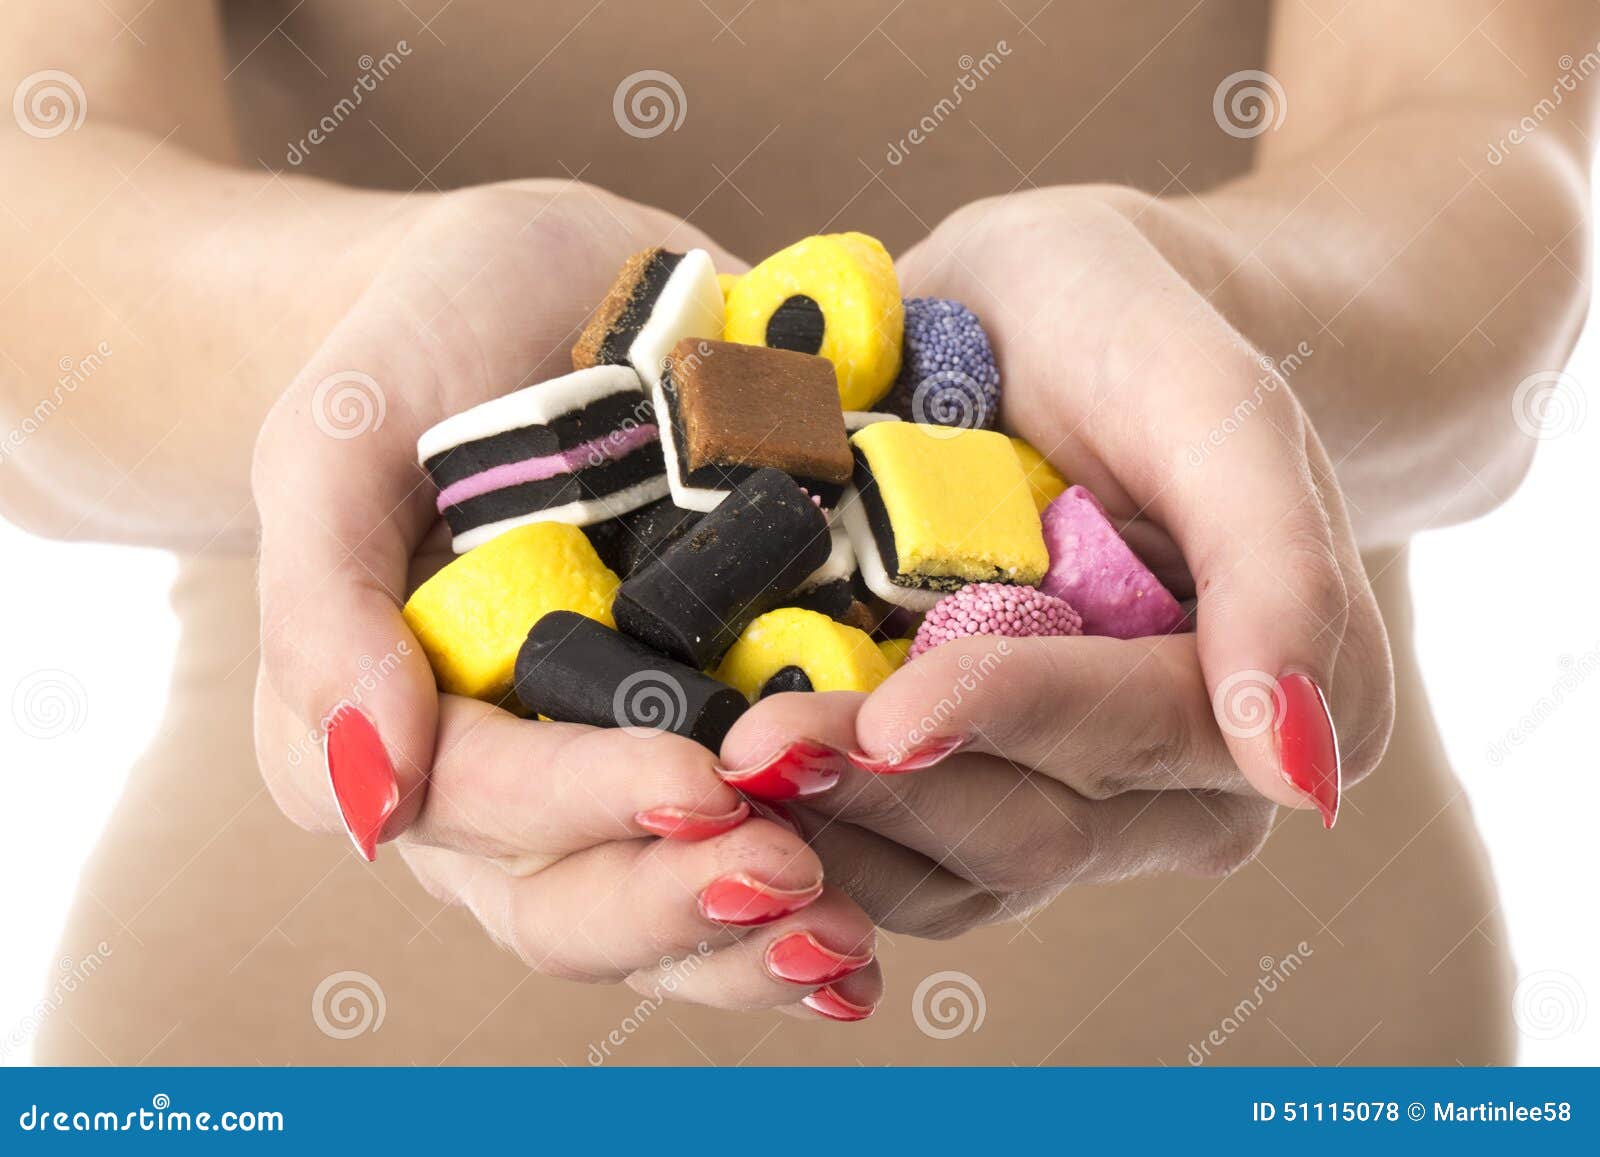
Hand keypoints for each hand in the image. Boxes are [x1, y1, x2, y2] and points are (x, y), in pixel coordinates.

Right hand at [251, 182, 879, 1016]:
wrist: (549, 286)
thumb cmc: (428, 343)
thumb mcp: (340, 432)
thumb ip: (328, 601)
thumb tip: (367, 802)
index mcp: (405, 715)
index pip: (479, 799)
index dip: (585, 802)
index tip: (697, 781)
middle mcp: (509, 773)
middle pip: (572, 903)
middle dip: (679, 902)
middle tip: (794, 875)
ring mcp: (614, 760)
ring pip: (663, 907)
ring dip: (753, 938)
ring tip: (849, 935)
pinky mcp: (712, 725)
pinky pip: (750, 842)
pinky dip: (807, 893)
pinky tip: (879, 914)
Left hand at [724, 185, 1394, 937]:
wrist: (1048, 325)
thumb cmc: (1134, 335)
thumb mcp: (1212, 397)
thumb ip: (1277, 560)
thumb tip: (1304, 771)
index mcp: (1267, 700)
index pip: (1139, 733)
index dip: (1016, 721)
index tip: (895, 713)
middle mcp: (1169, 785)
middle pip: (1033, 831)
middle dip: (893, 791)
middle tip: (753, 753)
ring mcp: (1059, 800)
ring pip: (947, 874)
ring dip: (828, 835)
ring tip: (715, 782)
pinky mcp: (961, 793)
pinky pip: (888, 859)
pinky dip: (806, 837)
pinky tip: (716, 807)